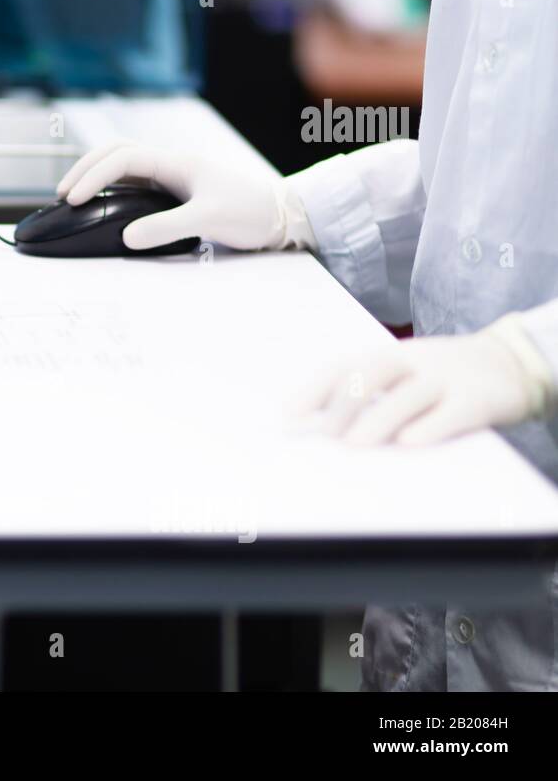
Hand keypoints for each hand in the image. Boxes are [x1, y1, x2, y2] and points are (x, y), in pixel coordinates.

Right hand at [56, 142, 314, 251]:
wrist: (281, 214)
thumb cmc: (251, 211)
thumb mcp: (209, 219)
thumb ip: (167, 227)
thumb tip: (126, 237)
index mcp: (176, 162)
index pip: (121, 159)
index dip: (92, 176)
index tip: (72, 199)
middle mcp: (170, 164)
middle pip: (115, 152)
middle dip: (84, 168)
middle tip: (62, 194)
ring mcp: (172, 176)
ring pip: (123, 165)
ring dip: (96, 175)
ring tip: (74, 197)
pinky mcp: (175, 190)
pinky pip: (134, 182)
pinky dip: (111, 188)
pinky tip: (102, 204)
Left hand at [297, 331, 544, 446]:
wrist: (512, 362)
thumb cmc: (441, 378)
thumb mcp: (405, 376)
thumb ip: (370, 396)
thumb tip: (323, 428)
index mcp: (390, 356)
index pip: (345, 365)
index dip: (315, 389)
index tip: (288, 417)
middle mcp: (414, 362)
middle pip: (374, 371)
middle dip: (345, 402)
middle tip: (325, 435)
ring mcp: (447, 378)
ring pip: (410, 393)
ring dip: (380, 418)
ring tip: (356, 444)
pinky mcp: (479, 399)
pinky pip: (453, 412)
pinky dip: (431, 426)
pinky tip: (410, 442)